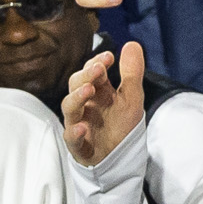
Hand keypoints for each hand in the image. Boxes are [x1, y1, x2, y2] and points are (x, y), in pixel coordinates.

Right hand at [64, 43, 143, 166]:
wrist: (120, 160)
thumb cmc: (122, 127)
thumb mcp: (132, 99)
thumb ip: (131, 74)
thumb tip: (132, 43)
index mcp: (98, 92)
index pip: (92, 71)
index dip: (98, 62)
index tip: (109, 57)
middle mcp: (85, 105)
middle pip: (77, 84)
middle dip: (86, 75)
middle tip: (99, 69)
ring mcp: (79, 124)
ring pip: (70, 108)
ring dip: (77, 97)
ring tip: (89, 90)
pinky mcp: (78, 146)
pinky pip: (71, 138)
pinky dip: (75, 133)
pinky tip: (83, 128)